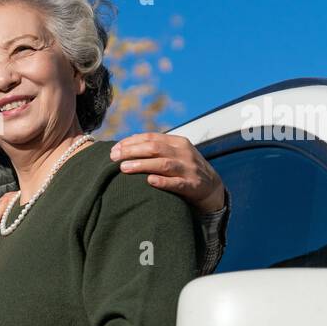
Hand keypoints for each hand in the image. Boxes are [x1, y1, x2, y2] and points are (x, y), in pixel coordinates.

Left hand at [111, 133, 225, 213]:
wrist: (212, 187)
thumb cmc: (185, 169)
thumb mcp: (174, 154)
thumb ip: (155, 147)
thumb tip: (128, 140)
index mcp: (177, 142)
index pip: (151, 138)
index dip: (130, 142)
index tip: (114, 149)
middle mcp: (183, 153)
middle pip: (154, 148)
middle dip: (132, 151)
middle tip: (114, 158)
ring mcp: (188, 169)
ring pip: (163, 164)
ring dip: (142, 165)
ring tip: (123, 168)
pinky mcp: (192, 185)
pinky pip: (176, 183)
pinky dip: (163, 181)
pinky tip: (149, 181)